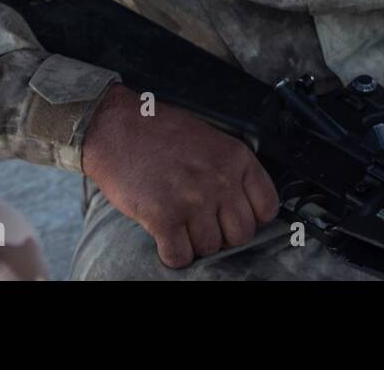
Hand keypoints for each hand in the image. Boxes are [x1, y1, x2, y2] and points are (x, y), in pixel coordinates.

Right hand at [81, 84, 279, 267]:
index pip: (267, 207)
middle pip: (242, 234)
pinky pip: (180, 256)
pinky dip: (172, 254)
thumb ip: (231, 167)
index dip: (252, 218)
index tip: (236, 218)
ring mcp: (193, 200)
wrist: (115, 128)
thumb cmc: (159, 130)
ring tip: (181, 226)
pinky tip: (166, 238)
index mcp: (236, 158)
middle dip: (225, 235)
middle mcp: (220, 180)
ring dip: (196, 244)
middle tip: (206, 226)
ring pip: (211, 247)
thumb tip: (242, 201)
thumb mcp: (210, 137)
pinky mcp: (163, 217)